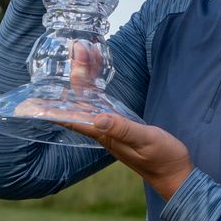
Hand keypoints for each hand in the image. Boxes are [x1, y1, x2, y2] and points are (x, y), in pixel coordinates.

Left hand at [62, 46, 192, 201]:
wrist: (175, 173)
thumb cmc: (162, 158)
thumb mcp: (146, 140)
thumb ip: (123, 129)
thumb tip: (98, 118)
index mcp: (104, 135)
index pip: (73, 117)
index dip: (56, 103)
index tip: (45, 85)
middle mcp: (102, 131)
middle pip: (80, 101)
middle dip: (77, 74)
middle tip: (78, 48)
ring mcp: (111, 127)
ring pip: (90, 99)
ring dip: (86, 76)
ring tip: (85, 52)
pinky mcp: (120, 124)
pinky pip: (102, 101)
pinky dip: (98, 85)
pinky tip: (97, 75)